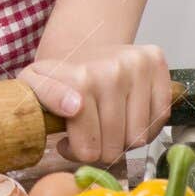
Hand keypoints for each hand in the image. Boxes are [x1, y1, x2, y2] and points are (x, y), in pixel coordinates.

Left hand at [17, 42, 171, 164]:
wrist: (81, 43)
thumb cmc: (60, 74)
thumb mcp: (34, 83)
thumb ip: (46, 97)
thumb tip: (74, 106)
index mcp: (82, 79)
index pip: (89, 148)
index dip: (77, 152)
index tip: (68, 141)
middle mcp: (114, 70)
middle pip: (116, 147)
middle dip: (101, 149)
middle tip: (90, 134)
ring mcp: (138, 65)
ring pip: (140, 138)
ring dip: (124, 139)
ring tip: (108, 124)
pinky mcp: (157, 62)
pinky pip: (160, 118)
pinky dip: (144, 125)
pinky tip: (127, 115)